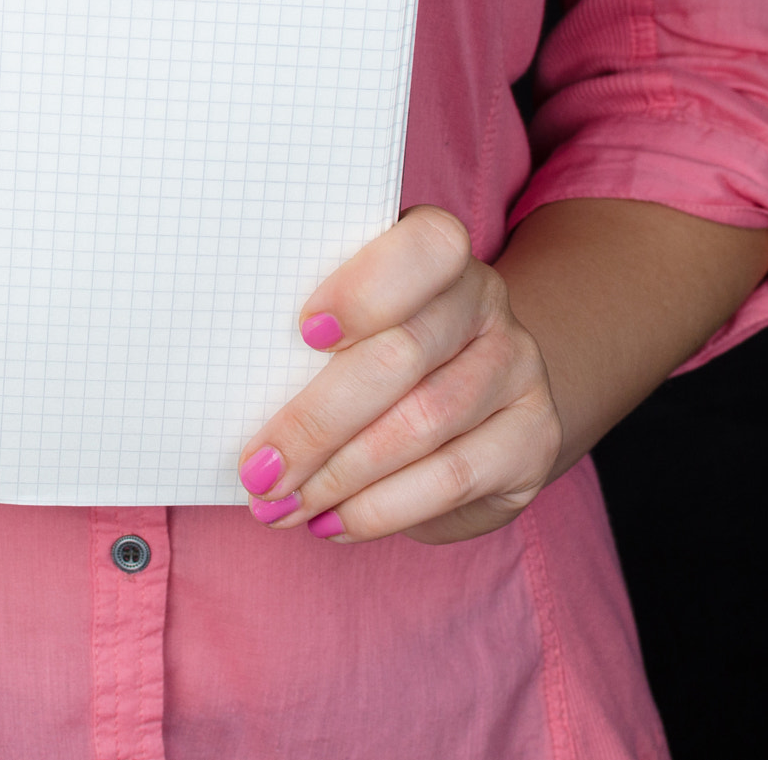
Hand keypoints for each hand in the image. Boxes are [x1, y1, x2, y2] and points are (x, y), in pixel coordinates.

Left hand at [236, 205, 563, 544]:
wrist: (477, 403)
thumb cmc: (376, 359)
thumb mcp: (346, 333)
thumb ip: (308, 344)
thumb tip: (235, 403)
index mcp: (433, 252)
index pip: (425, 246)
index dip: (366, 289)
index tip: (305, 331)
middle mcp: (484, 300)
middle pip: (403, 354)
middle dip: (316, 422)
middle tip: (259, 472)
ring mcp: (516, 366)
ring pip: (422, 424)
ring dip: (339, 476)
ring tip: (283, 505)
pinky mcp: (532, 436)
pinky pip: (451, 478)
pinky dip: (380, 508)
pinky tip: (334, 521)